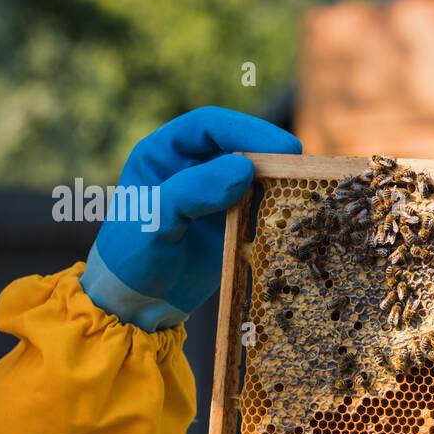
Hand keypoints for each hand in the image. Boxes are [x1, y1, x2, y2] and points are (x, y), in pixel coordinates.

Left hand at [81, 106, 301, 330]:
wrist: (138, 307)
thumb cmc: (132, 260)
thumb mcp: (155, 222)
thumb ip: (192, 191)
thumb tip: (245, 167)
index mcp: (163, 153)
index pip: (209, 127)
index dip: (245, 130)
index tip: (279, 146)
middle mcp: (192, 167)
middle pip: (239, 145)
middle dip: (269, 152)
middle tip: (298, 166)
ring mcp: (215, 195)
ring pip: (255, 174)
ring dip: (278, 178)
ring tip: (302, 187)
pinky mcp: (234, 222)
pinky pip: (261, 205)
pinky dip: (278, 206)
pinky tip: (292, 212)